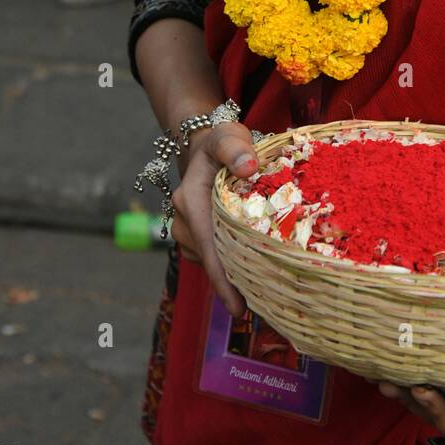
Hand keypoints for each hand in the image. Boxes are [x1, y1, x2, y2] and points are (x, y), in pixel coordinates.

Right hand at [170, 120, 258, 317]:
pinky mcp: (196, 233)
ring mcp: (187, 227)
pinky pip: (210, 255)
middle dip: (230, 285)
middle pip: (208, 259)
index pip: (206, 244)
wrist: (207, 145)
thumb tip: (248, 166)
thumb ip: (236, 148)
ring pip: (208, 260)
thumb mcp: (229, 136)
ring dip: (230, 275)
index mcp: (191, 198)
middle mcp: (184, 217)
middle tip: (261, 308)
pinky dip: (227, 263)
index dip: (222, 277)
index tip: (238, 306)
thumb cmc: (222, 141)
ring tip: (261, 290)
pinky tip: (250, 269)